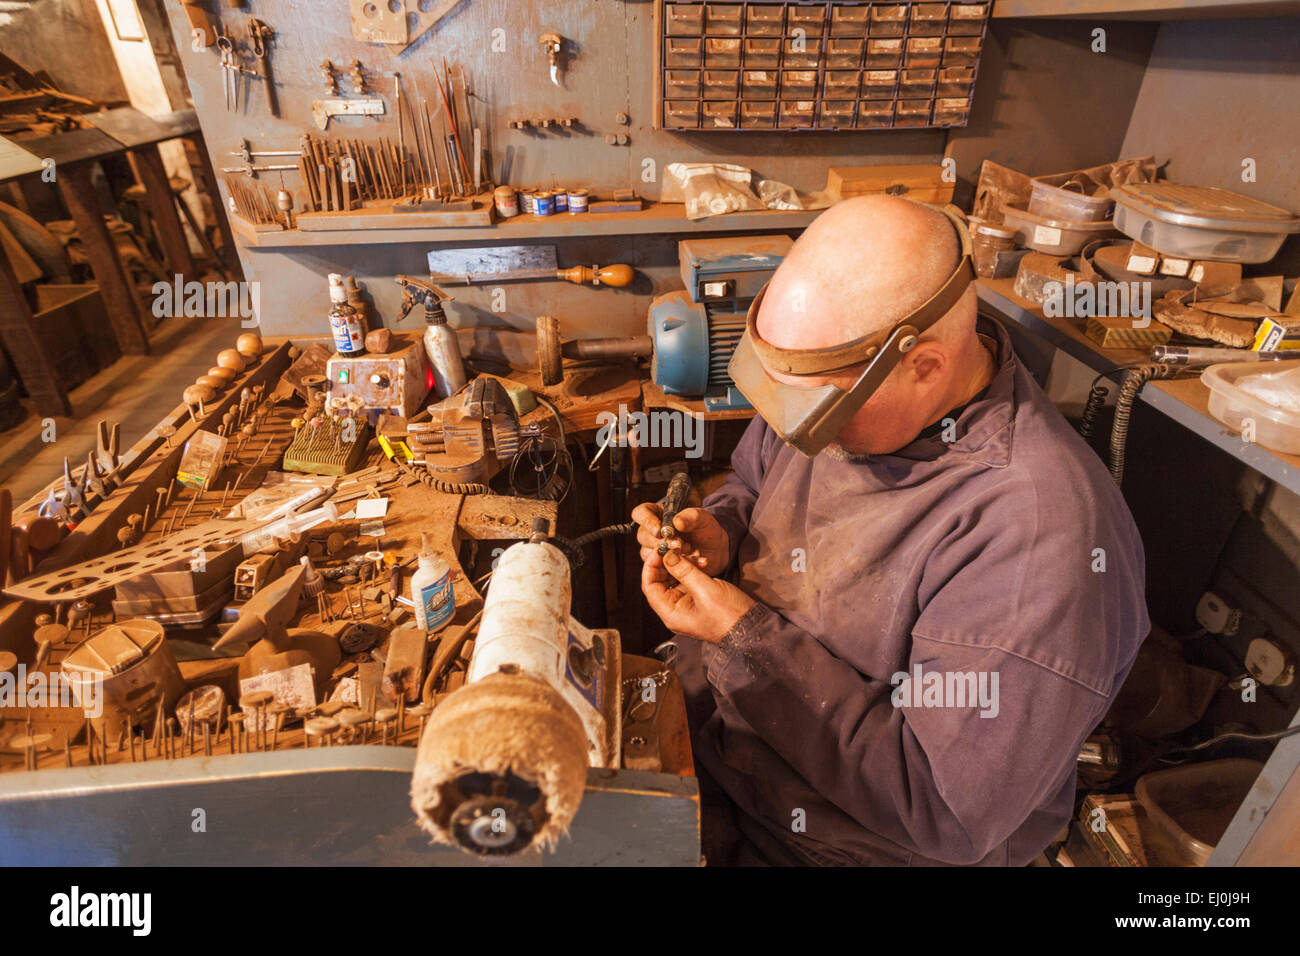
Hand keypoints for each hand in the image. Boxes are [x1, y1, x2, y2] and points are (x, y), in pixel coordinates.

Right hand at [631, 503, 729, 575]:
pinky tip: (694, 561)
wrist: (716, 549)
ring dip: (670, 554)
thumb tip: (676, 522)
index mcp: (658, 514)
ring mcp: (655, 549)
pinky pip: (662, 567)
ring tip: (691, 551)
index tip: (659, 530)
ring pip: (650, 554)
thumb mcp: (703, 518)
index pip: (640, 513)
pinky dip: (679, 565)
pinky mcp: (662, 565)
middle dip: (661, 542)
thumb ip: (691, 516)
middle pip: (643, 536)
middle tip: (680, 544)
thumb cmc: (706, 529)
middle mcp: (652, 532)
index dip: (646, 521)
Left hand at [641, 547, 755, 643]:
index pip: (649, 587)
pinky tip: (703, 562)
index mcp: (671, 614)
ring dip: (682, 564)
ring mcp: (686, 605)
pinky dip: (693, 570)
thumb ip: (684, 571)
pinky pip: (688, 581)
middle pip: (660, 582)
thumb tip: (667, 556)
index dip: (651, 566)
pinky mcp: (697, 600)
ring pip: (674, 579)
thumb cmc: (729, 616)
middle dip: (667, 563)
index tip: (659, 550)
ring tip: (695, 556)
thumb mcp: (705, 589)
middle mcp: (675, 611)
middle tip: (676, 548)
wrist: (751, 627)